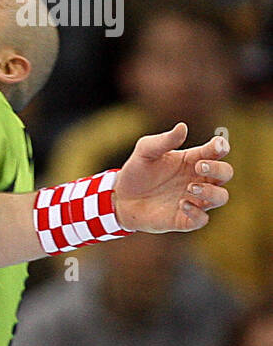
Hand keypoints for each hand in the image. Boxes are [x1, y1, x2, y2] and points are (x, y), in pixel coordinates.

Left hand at [114, 123, 231, 232]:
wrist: (120, 198)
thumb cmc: (136, 172)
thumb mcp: (145, 151)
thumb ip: (163, 140)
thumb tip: (182, 127)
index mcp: (192, 160)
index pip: (216, 152)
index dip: (221, 147)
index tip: (216, 145)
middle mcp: (198, 179)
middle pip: (225, 173)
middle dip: (218, 169)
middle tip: (198, 166)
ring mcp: (194, 200)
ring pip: (221, 197)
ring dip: (211, 191)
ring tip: (191, 187)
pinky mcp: (185, 219)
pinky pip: (202, 219)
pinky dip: (197, 212)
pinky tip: (182, 204)